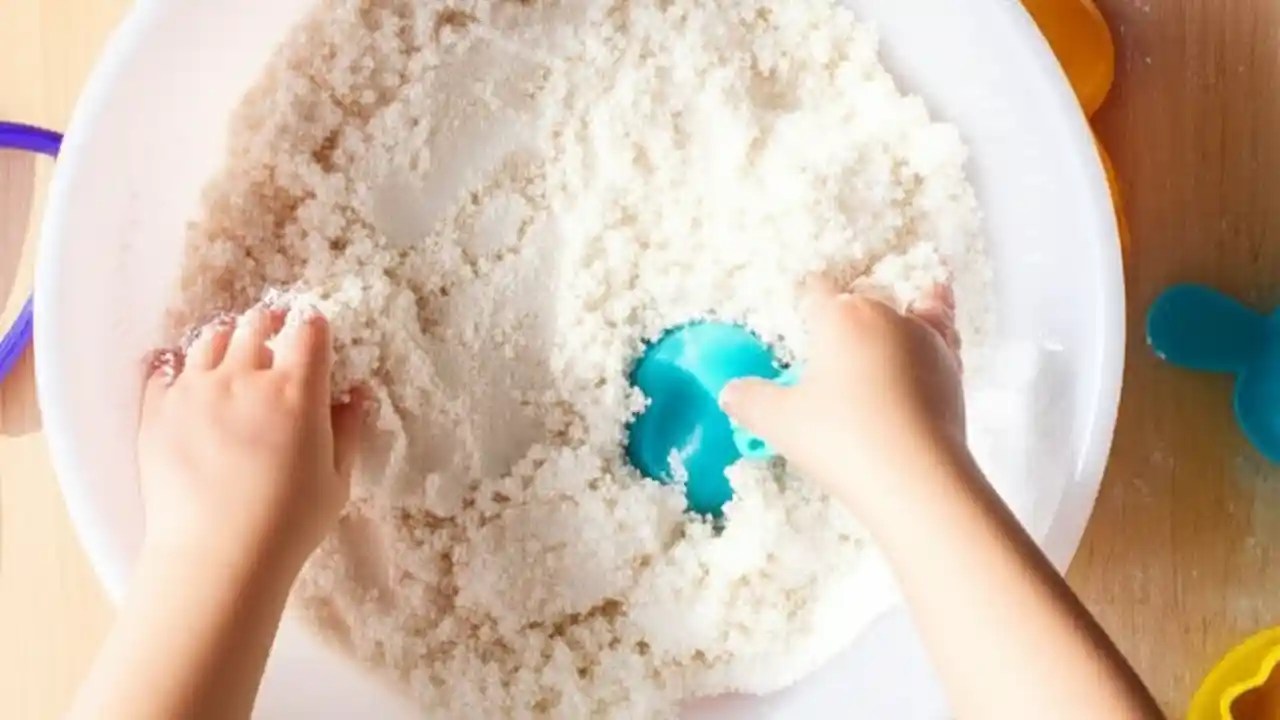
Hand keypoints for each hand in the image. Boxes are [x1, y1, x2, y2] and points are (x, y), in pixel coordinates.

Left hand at [138, 307, 360, 573]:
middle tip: (272, 338)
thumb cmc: (289, 523)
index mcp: (296, 390)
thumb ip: (348, 429)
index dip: (312, 326)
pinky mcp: (157, 409)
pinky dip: (180, 365)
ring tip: (230, 358)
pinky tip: (188, 380)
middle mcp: (244, 377)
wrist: (217, 555)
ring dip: (226, 340)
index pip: (308, 330)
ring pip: (211, 339)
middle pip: (256, 324)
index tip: (312, 333)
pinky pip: (165, 368)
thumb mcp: (338, 480)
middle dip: (269, 325)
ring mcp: (195, 389)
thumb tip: (356, 394)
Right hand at [720, 282, 963, 514]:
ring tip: (887, 324)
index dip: (803, 298)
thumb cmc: (841, 439)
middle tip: (830, 345)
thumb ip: (750, 401)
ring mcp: (927, 340)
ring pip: (911, 308)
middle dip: (845, 313)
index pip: (815, 290)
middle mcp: (886, 316)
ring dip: (897, 314)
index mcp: (841, 316)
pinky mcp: (953, 369)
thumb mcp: (779, 423)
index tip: (798, 310)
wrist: (917, 478)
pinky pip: (943, 334)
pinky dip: (934, 332)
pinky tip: (930, 341)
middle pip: (862, 298)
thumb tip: (730, 391)